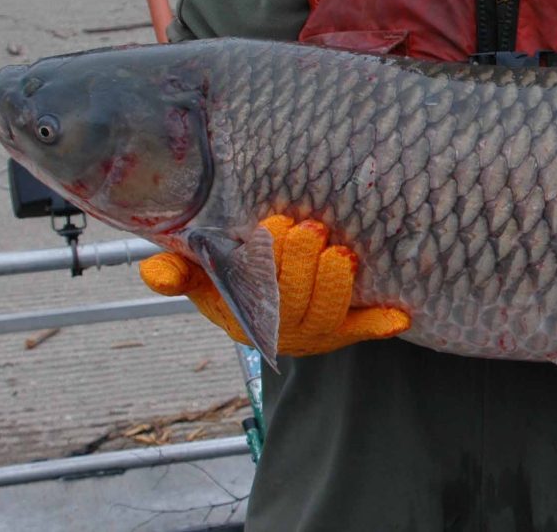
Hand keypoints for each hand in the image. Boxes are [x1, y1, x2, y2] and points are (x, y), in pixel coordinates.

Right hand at [139, 215, 409, 355]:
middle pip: (291, 303)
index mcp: (240, 314)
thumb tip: (155, 272)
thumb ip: (176, 273)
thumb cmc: (228, 279)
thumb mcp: (197, 275)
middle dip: (300, 264)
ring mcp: (314, 332)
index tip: (274, 225)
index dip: (264, 266)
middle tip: (308, 227)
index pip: (251, 296)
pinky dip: (379, 324)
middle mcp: (279, 329)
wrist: (263, 306)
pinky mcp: (343, 331)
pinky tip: (401, 317)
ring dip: (334, 283)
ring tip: (337, 249)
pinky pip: (361, 330)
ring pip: (326, 314)